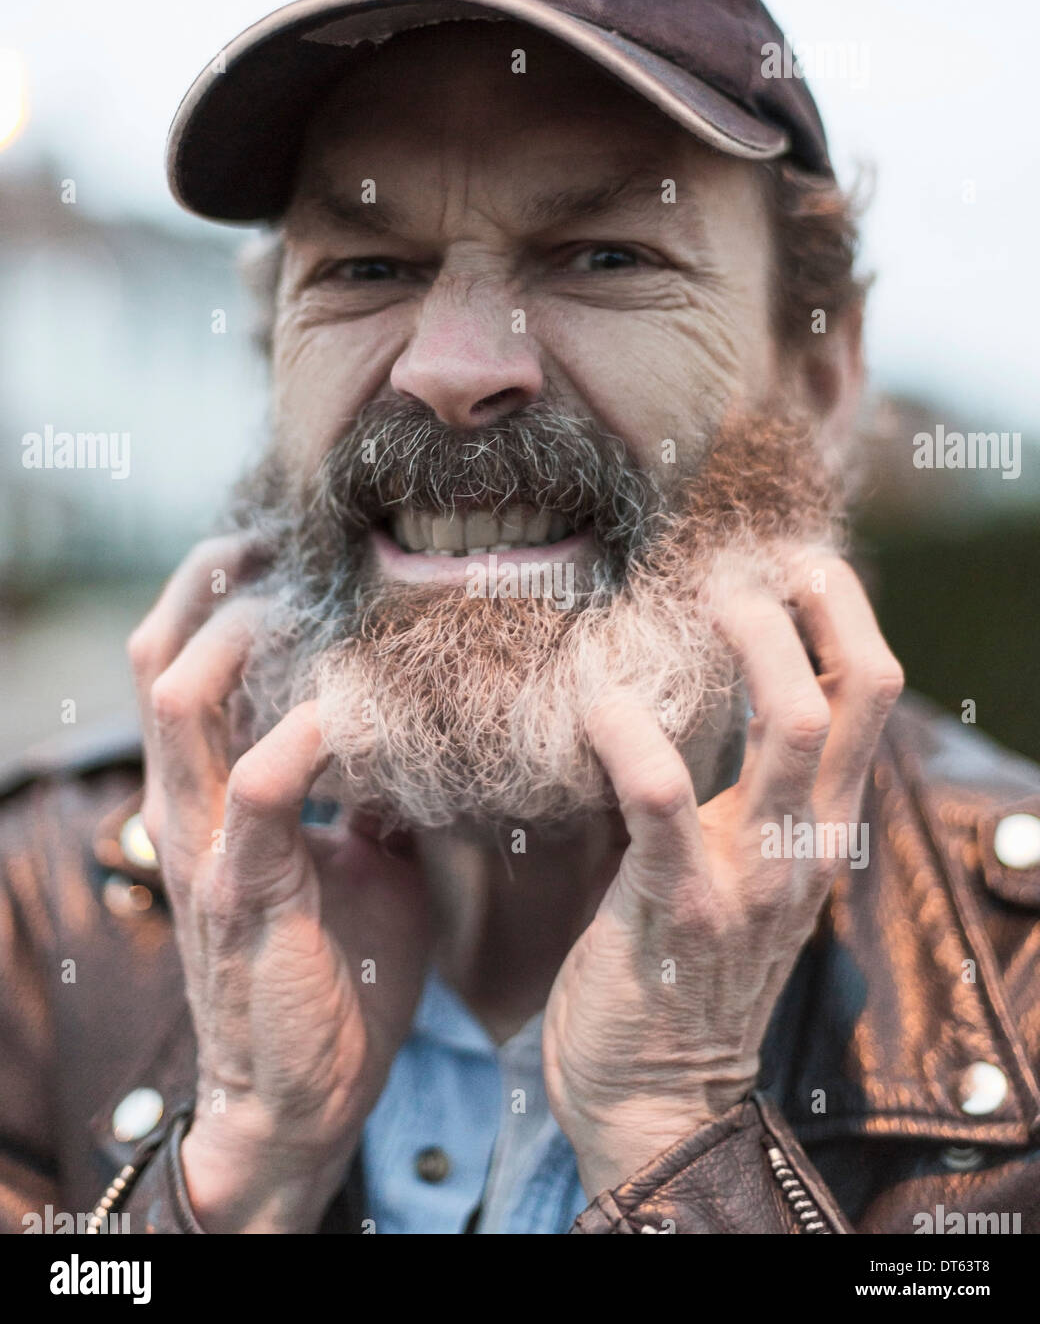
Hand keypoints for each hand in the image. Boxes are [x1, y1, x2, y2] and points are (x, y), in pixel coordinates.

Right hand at [127, 537, 430, 1230]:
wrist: (310, 1094)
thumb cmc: (339, 974)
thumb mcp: (370, 858)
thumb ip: (376, 793)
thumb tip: (427, 729)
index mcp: (217, 792)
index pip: (187, 660)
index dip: (222, 590)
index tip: (290, 541)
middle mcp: (191, 806)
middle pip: (162, 655)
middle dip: (212, 581)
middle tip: (283, 534)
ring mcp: (207, 846)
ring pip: (181, 698)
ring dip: (236, 630)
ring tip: (300, 589)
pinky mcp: (240, 892)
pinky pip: (254, 791)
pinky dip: (296, 736)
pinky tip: (344, 707)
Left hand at [542, 552, 903, 1199]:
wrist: (654, 1103)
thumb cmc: (679, 974)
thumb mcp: (736, 871)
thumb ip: (735, 792)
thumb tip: (682, 693)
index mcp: (820, 830)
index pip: (869, 695)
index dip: (842, 611)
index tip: (788, 557)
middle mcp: (807, 847)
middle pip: (856, 693)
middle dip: (809, 605)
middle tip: (735, 568)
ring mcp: (754, 880)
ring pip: (793, 728)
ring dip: (748, 646)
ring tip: (695, 602)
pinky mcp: (681, 911)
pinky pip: (666, 799)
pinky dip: (630, 737)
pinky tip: (593, 705)